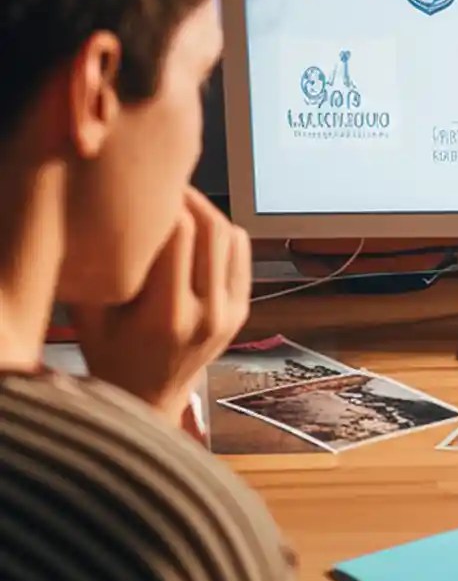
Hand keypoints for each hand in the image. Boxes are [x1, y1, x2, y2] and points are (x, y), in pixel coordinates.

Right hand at [69, 189, 251, 424]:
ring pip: (231, 238)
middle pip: (212, 230)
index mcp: (167, 315)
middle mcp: (207, 313)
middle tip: (168, 184)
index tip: (149, 191)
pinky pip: (241, 255)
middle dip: (191, 199)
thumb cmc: (111, 353)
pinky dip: (224, 234)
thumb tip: (108, 216)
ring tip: (182, 204)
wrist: (149, 396)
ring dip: (209, 213)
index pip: (181, 236)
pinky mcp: (242, 310)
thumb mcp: (90, 315)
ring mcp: (231, 312)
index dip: (167, 204)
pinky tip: (199, 230)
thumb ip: (101, 270)